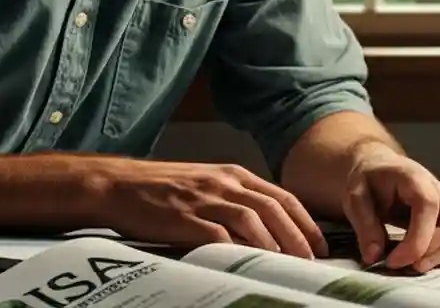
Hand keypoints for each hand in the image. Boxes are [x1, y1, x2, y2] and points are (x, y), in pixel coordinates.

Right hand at [100, 160, 327, 258]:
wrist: (120, 185)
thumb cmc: (162, 188)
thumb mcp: (207, 183)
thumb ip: (235, 198)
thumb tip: (269, 226)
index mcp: (232, 174)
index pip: (281, 196)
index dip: (305, 221)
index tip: (320, 244)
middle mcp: (224, 183)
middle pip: (273, 208)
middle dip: (298, 237)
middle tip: (312, 261)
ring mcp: (205, 199)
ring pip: (253, 220)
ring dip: (275, 244)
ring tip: (288, 266)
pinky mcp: (185, 218)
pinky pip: (219, 235)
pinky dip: (238, 250)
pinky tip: (250, 263)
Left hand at [342, 145, 439, 272]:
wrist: (378, 167)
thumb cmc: (368, 180)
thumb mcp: (355, 196)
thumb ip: (364, 224)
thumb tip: (374, 256)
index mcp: (415, 179)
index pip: (428, 207)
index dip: (417, 240)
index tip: (394, 262)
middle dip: (435, 254)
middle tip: (406, 267)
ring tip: (416, 266)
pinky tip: (425, 261)